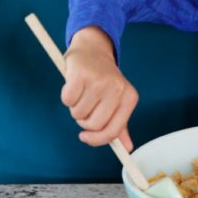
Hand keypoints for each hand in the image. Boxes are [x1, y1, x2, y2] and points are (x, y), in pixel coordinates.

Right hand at [62, 26, 137, 150]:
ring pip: (78, 114)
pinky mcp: (81, 74)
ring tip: (81, 92)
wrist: (93, 49)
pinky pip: (68, 101)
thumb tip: (127, 149)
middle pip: (94, 125)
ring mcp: (100, 81)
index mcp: (130, 98)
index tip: (85, 136)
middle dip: (84, 121)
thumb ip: (120, 124)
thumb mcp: (116, 100)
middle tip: (85, 105)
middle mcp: (117, 89)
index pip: (113, 131)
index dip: (96, 139)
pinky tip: (74, 84)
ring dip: (75, 107)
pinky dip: (67, 97)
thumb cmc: (103, 79)